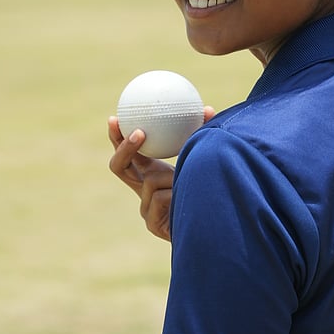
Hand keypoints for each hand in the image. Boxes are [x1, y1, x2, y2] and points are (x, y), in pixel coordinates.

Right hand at [108, 107, 214, 241]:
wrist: (218, 225)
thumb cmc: (212, 189)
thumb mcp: (203, 159)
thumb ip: (202, 136)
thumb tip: (206, 108)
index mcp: (149, 176)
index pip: (126, 155)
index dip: (116, 138)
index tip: (114, 118)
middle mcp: (142, 192)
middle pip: (119, 166)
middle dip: (124, 147)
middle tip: (138, 132)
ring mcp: (145, 210)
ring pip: (150, 179)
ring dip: (173, 176)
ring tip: (192, 183)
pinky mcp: (152, 225)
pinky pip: (160, 196)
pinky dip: (176, 193)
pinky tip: (189, 199)